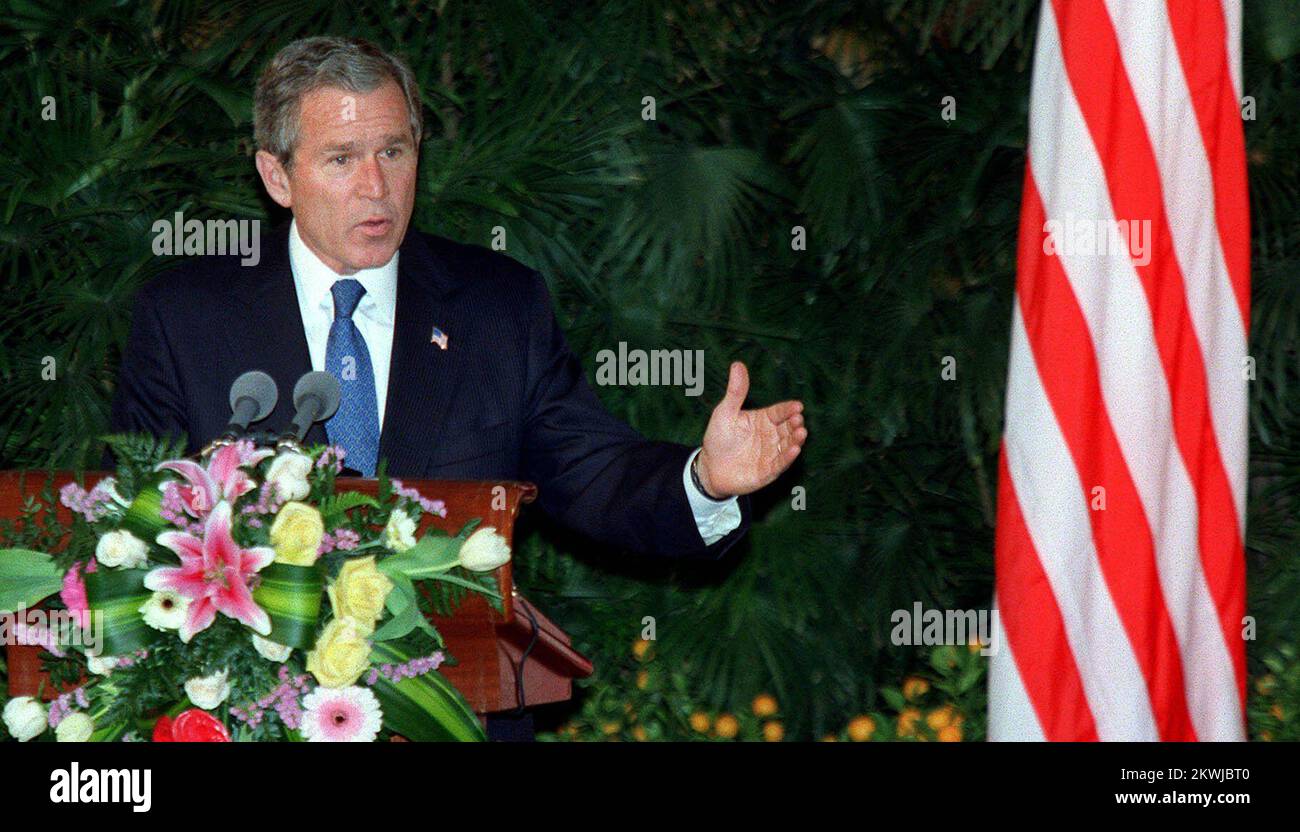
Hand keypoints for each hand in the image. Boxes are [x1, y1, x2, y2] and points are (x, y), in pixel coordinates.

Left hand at [695, 361, 806, 498]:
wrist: (710, 468)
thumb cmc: (718, 438)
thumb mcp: (725, 412)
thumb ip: (735, 392)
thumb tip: (737, 364)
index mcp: (763, 420)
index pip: (779, 412)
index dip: (788, 409)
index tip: (797, 405)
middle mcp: (771, 435)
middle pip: (787, 427)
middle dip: (794, 423)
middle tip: (798, 418)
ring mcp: (771, 453)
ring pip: (787, 444)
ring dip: (795, 439)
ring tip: (801, 432)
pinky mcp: (768, 470)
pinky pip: (780, 463)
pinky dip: (788, 457)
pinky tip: (795, 450)